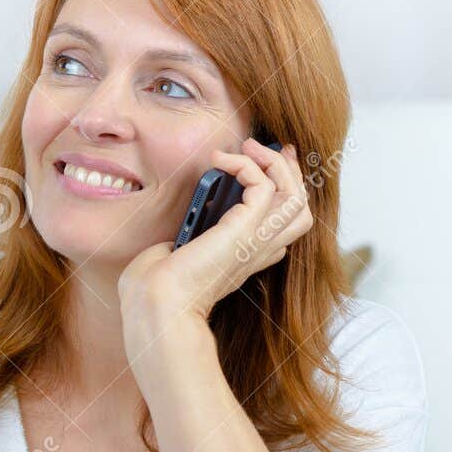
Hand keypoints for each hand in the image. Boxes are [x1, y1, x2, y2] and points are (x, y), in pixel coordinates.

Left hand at [119, 137, 313, 331]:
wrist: (155, 304)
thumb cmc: (153, 290)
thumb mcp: (175, 258)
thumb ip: (186, 243)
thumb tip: (183, 233)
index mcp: (242, 260)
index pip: (280, 229)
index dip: (279, 194)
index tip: (263, 166)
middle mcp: (256, 252)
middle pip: (299, 209)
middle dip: (290, 172)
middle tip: (268, 147)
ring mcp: (255, 242)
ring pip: (295, 196)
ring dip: (276, 163)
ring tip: (249, 146)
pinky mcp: (245, 231)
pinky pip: (264, 184)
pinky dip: (246, 164)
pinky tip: (220, 160)